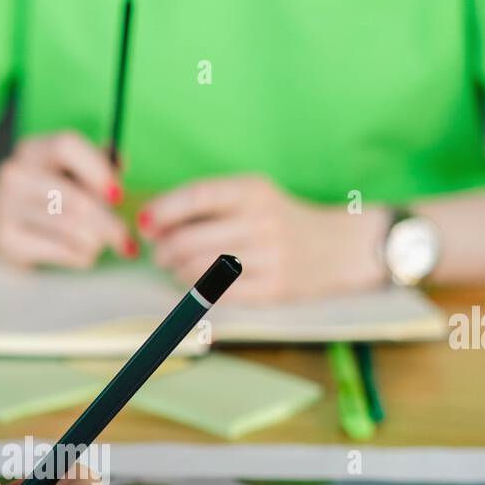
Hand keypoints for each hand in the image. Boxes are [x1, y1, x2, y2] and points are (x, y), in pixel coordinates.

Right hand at [0, 131, 136, 268]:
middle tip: (127, 241)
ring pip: (73, 229)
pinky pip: (62, 251)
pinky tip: (84, 254)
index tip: (119, 196)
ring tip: (103, 246)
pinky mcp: (8, 239)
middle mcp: (15, 173)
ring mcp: (7, 207)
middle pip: (77, 199)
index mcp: (33, 149)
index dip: (98, 170)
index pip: (67, 146)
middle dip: (109, 224)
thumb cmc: (47, 194)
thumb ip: (97, 162)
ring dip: (97, 243)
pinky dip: (82, 256)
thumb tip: (120, 161)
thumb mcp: (68, 171)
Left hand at [139, 175, 386, 302]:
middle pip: (191, 239)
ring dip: (177, 271)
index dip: (162, 212)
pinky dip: (196, 291)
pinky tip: (194, 285)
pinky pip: (219, 294)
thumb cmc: (280, 220)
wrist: (340, 247)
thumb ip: (205, 205)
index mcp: (253, 190)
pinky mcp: (274, 289)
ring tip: (176, 268)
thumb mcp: (252, 197)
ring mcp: (271, 257)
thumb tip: (150, 223)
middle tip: (159, 254)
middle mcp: (263, 221)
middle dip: (165, 250)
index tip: (144, 224)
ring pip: (200, 269)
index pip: (196, 197)